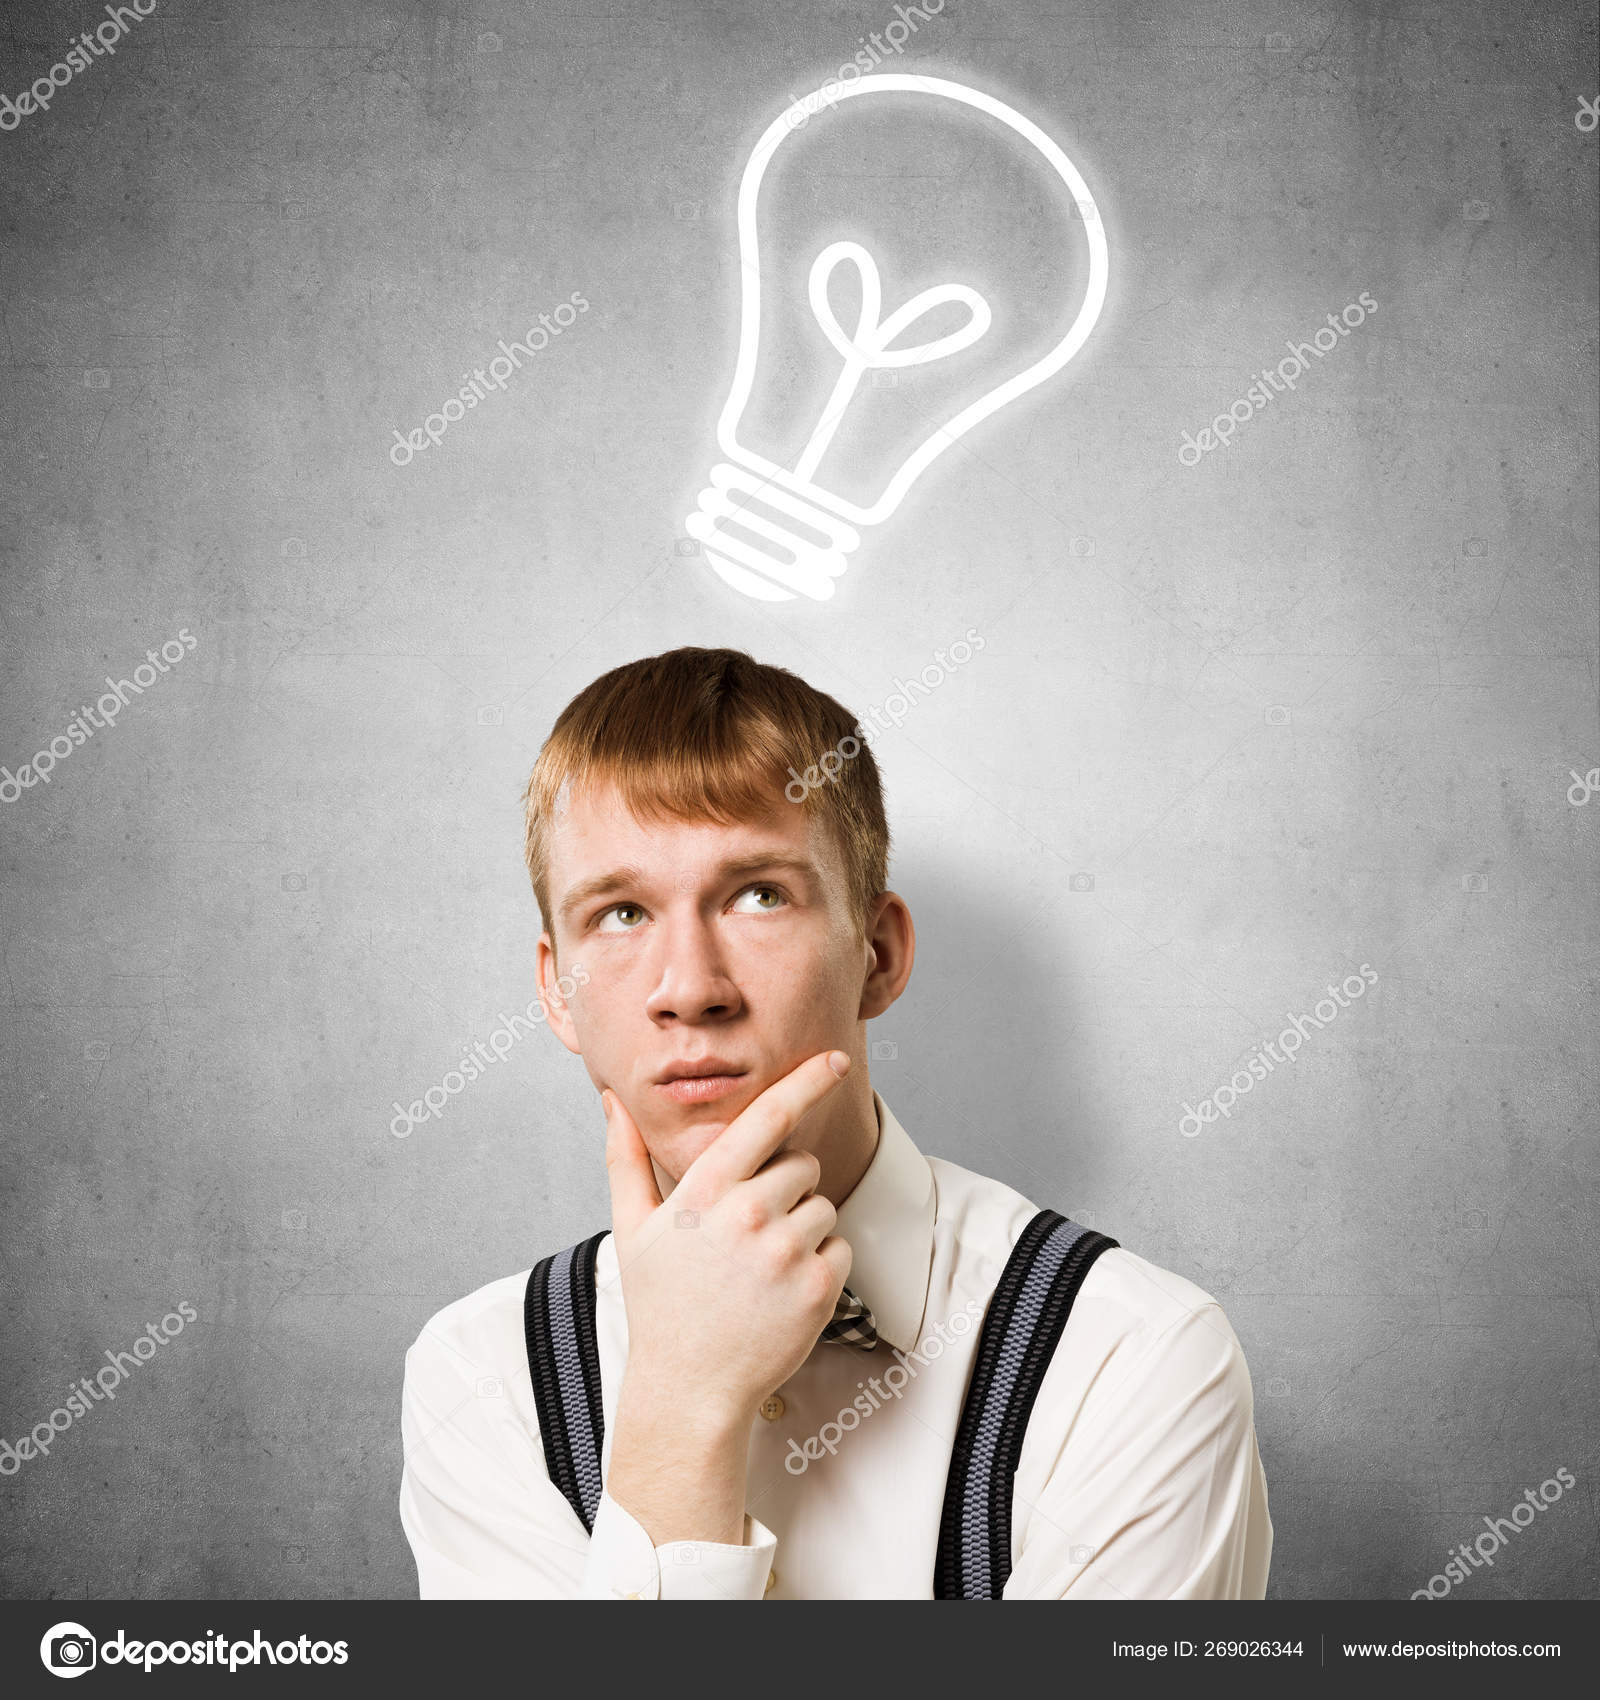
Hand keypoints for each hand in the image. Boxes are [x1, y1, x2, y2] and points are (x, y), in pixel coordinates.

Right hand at [603, 1050, 853, 1422]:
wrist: (689, 1390)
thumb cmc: (660, 1306)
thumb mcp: (632, 1228)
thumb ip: (625, 1158)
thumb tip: (612, 1100)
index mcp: (705, 1192)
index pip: (766, 1118)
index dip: (804, 1082)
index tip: (833, 1060)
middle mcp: (748, 1215)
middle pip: (801, 1165)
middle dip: (785, 1188)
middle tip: (750, 1231)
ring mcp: (786, 1253)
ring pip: (822, 1206)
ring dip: (802, 1228)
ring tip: (759, 1269)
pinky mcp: (818, 1288)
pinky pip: (840, 1246)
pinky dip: (821, 1264)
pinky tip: (781, 1291)